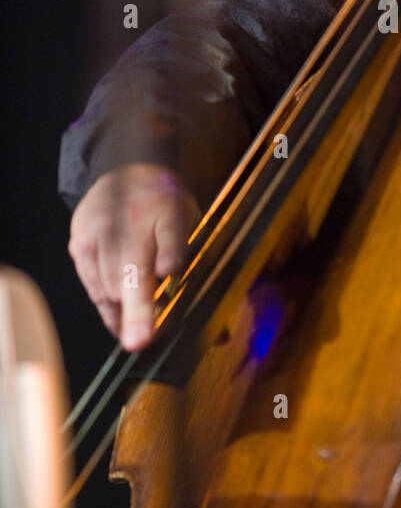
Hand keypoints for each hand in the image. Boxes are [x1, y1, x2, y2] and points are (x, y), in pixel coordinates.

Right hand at [68, 164, 200, 349]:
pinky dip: (108, 304)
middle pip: (132, 276)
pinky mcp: (79, 242)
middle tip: (142, 340)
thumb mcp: (193, 224)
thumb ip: (198, 268)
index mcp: (170, 213)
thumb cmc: (167, 206)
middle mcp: (131, 220)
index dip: (170, 258)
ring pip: (110, 289)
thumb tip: (214, 328)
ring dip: (124, 309)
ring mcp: (100, 231)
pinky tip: (120, 312)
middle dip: (138, 312)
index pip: (172, 240)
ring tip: (137, 319)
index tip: (160, 294)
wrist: (129, 168)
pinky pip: (93, 287)